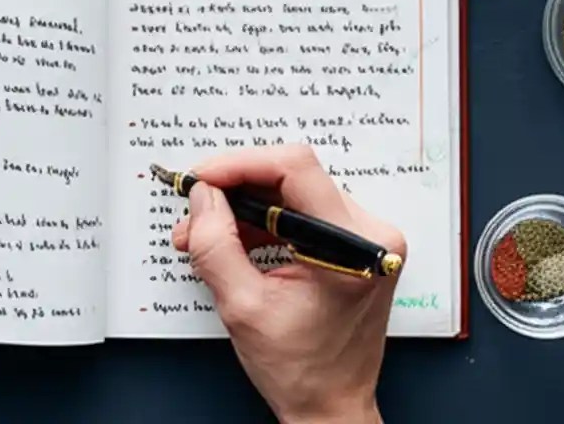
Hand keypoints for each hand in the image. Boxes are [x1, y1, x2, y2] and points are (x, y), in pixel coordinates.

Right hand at [171, 145, 405, 423]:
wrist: (331, 405)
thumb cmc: (302, 371)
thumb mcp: (243, 307)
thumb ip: (217, 245)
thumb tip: (204, 197)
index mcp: (353, 246)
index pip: (295, 169)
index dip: (240, 164)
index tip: (203, 178)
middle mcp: (369, 233)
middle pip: (291, 177)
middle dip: (234, 191)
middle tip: (195, 214)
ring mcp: (364, 238)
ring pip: (291, 193)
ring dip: (243, 209)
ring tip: (205, 235)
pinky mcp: (352, 245)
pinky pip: (300, 212)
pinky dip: (261, 222)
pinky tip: (232, 240)